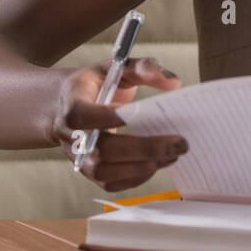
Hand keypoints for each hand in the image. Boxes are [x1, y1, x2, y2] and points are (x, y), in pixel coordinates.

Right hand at [48, 56, 186, 192]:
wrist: (71, 105)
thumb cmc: (98, 84)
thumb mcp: (118, 67)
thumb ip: (145, 68)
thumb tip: (174, 83)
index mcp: (72, 104)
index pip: (82, 116)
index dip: (109, 118)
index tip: (141, 113)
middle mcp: (71, 135)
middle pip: (101, 150)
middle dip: (144, 149)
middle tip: (180, 144)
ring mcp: (79, 157)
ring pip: (105, 172)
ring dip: (143, 166)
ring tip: (173, 154)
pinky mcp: (89, 172)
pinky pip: (111, 183)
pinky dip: (137, 177)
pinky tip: (158, 162)